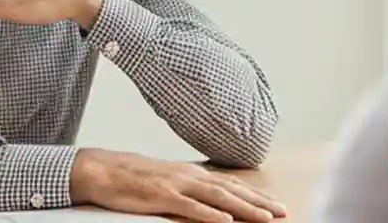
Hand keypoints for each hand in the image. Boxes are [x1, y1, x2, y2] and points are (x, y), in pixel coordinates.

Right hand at [70, 150, 286, 222]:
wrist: (103, 169)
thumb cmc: (133, 178)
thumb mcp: (168, 182)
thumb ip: (190, 190)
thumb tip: (212, 202)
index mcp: (192, 173)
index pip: (231, 184)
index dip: (256, 194)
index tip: (276, 205)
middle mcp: (190, 175)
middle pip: (232, 190)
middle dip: (259, 202)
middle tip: (283, 212)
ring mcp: (177, 185)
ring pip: (218, 198)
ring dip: (244, 208)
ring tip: (265, 218)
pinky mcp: (162, 196)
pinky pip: (190, 207)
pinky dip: (210, 215)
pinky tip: (225, 222)